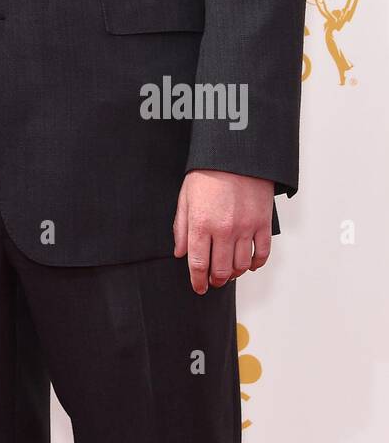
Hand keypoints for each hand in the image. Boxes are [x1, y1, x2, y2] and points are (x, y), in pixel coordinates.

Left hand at [172, 170, 273, 293]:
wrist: (236, 155)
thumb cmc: (208, 173)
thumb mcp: (186, 197)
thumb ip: (182, 227)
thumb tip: (180, 253)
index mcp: (201, 224)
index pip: (198, 264)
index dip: (197, 281)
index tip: (199, 287)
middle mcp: (224, 230)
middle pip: (221, 270)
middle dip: (216, 280)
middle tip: (213, 281)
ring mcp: (245, 228)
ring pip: (242, 265)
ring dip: (235, 274)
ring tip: (229, 272)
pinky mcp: (263, 224)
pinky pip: (262, 253)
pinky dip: (255, 264)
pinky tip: (249, 264)